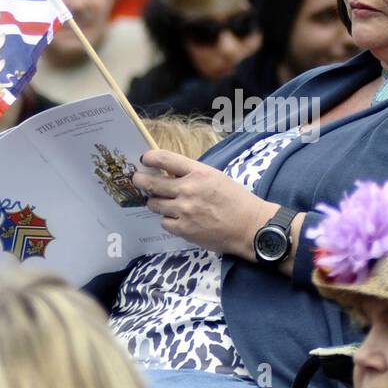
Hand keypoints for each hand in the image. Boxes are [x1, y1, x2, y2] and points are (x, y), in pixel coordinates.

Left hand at [132, 148, 275, 259]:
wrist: (249, 226)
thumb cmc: (236, 200)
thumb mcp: (216, 177)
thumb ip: (193, 174)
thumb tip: (169, 173)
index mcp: (199, 172)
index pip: (164, 159)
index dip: (149, 158)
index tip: (144, 160)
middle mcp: (188, 189)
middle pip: (150, 183)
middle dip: (140, 180)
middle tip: (137, 180)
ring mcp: (184, 210)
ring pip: (154, 204)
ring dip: (156, 202)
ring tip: (163, 202)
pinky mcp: (183, 229)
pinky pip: (163, 222)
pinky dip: (168, 220)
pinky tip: (178, 219)